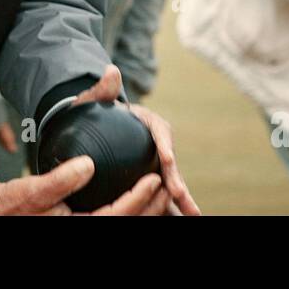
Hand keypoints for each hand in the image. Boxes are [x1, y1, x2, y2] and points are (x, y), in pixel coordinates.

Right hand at [0, 156, 170, 215]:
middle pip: (127, 223)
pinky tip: (137, 195)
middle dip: (150, 207)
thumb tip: (88, 164)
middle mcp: (84, 231)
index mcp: (77, 227)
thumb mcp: (33, 189)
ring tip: (159, 189)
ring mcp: (82, 228)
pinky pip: (110, 219)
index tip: (153, 178)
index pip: (117, 216)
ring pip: (121, 223)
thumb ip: (61, 179)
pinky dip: (127, 210)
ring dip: (143, 210)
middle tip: (165, 183)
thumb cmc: (12, 204)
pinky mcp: (80, 223)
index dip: (138, 198)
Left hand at [71, 65, 200, 215]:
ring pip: (170, 181)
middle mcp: (159, 143)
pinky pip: (160, 193)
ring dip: (181, 198)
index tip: (167, 157)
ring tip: (193, 214)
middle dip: (176, 178)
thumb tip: (111, 70)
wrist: (96, 125)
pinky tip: (178, 218)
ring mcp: (156, 161)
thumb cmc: (96, 112)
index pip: (161, 131)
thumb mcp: (95, 100)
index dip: (166, 144)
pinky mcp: (152, 176)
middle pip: (170, 161)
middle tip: (178, 193)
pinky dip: (169, 205)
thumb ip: (103, 89)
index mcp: (150, 122)